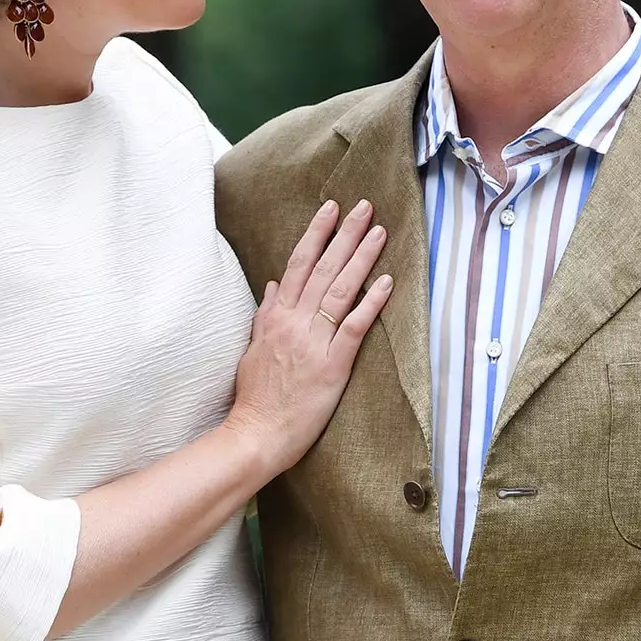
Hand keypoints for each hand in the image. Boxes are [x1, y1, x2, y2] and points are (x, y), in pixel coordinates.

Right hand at [227, 199, 392, 474]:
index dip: (316, 234)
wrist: (255, 434)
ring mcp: (313, 342)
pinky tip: (386, 281)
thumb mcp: (253, 348)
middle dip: (345, 234)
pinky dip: (370, 303)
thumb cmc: (255, 397)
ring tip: (379, 232)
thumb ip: (265, 315)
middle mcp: (294, 322)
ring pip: (339, 289)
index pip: (297, 264)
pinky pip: (353, 327)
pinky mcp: (331, 365)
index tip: (330, 209)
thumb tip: (273, 286)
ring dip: (361, 257)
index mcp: (275, 317)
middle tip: (364, 206)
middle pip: (322, 268)